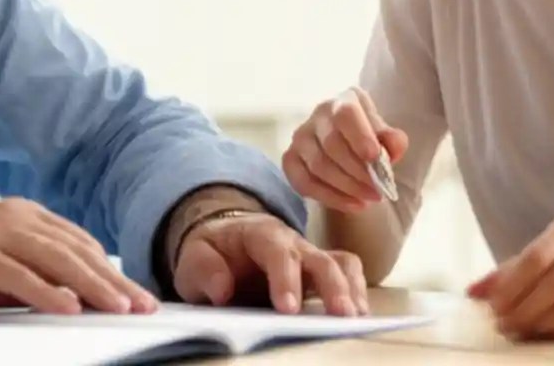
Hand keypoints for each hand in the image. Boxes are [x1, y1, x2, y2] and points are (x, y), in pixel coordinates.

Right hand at [0, 198, 158, 315]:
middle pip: (75, 249)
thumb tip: (86, 295)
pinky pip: (18, 274)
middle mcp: (13, 215)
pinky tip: (69, 307)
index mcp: (25, 213)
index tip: (137, 295)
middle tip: (143, 304)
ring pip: (55, 259)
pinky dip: (47, 292)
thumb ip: (40, 273)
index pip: (80, 242)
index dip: (112, 269)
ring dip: (92, 286)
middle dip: (113, 280)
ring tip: (119, 307)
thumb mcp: (5, 270)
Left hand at [172, 211, 368, 315]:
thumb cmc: (212, 252)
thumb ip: (204, 271)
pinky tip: (359, 314)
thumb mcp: (194, 258)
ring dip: (351, 289)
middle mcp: (291, 242)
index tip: (287, 309)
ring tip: (356, 318)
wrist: (223, 242)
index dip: (285, 279)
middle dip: (331, 287)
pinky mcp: (320, 270)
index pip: (276, 252)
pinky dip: (357, 289)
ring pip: (340, 263)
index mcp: (259, 234)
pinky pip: (347, 270)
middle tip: (340, 316)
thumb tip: (221, 290)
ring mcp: (309, 254)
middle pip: (318, 258)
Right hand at [283, 87, 409, 212]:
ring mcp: (300, 138)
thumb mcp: (385, 135)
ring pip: (318, 166)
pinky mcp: (290, 160)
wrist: (348, 148)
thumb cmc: (368, 140)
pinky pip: (304, 183)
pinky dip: (330, 197)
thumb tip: (393, 145)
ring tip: (370, 197)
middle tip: (378, 189)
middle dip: (358, 171)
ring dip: (347, 187)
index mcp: (343, 102)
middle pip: (332, 145)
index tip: (374, 157)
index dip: (359, 136)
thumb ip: (393, 139)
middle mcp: (317, 116)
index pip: (345, 114)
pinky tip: (353, 204)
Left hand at [467, 212, 553, 339]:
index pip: (538, 255)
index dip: (512, 283)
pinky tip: (543, 332)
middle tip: (502, 322)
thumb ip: (507, 271)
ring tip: (518, 329)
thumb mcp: (543, 254)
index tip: (492, 303)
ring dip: (540, 322)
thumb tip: (472, 292)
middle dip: (524, 305)